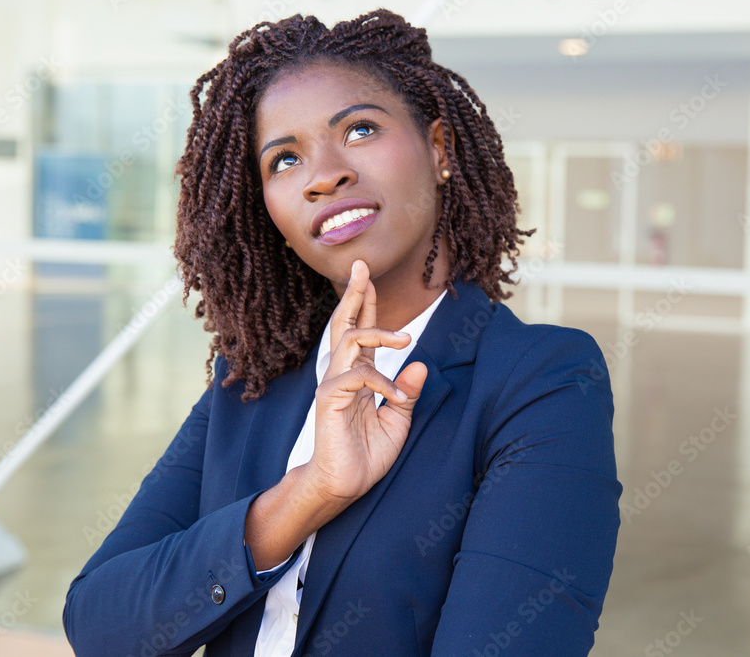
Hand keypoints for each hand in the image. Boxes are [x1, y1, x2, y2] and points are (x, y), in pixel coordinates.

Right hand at [304, 259, 427, 505]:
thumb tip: (420, 364)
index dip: (365, 304)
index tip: (367, 276)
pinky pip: (357, 375)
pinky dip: (382, 382)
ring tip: (406, 337)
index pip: (361, 332)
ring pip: (350, 340)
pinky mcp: (330, 398)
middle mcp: (343, 374)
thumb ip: (407, 392)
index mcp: (358, 376)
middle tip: (360, 265)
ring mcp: (333, 384)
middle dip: (354, 293)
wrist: (344, 485)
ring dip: (379, 332)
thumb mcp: (398, 421)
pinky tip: (394, 397)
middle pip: (345, 324)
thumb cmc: (366, 455)